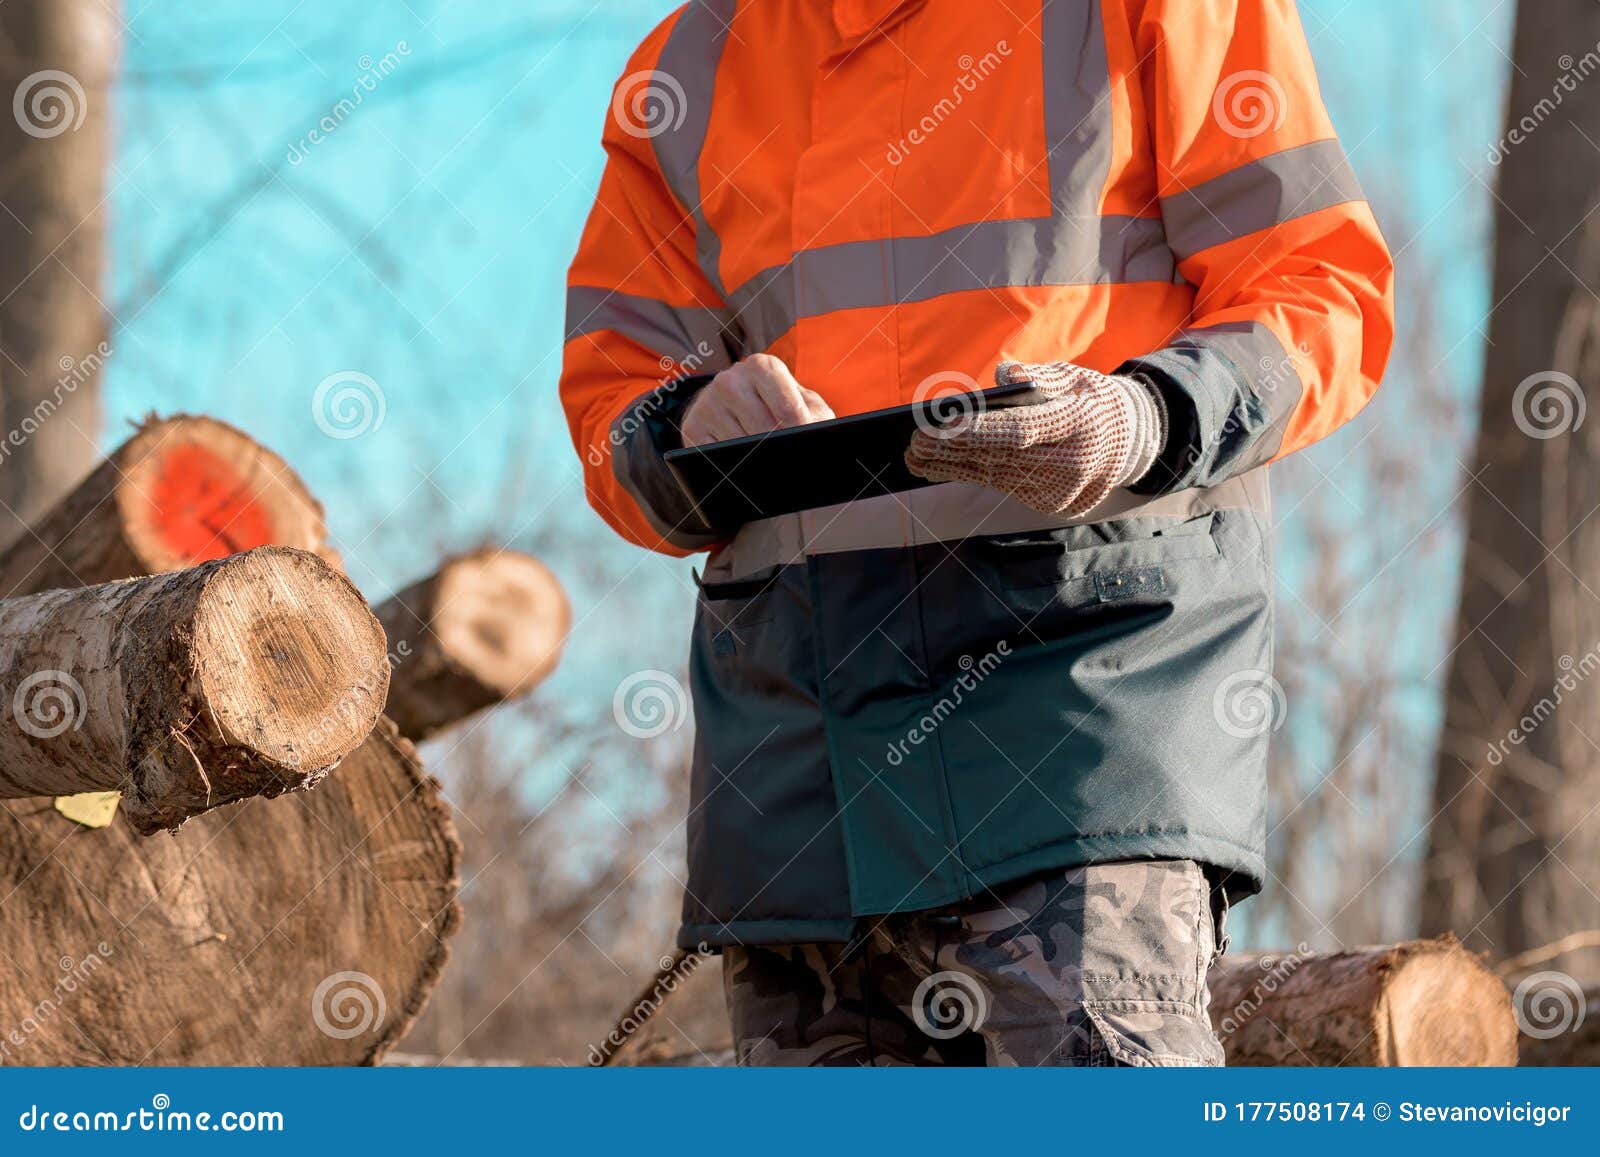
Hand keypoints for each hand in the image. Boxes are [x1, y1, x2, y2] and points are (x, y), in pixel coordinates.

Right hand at [680, 354, 834, 446]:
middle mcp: (729, 380)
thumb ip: (813, 417)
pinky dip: (734, 464)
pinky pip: (717, 456)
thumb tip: (809, 437)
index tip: (805, 446)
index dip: (800, 435)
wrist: (736, 405)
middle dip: (780, 448)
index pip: (788, 411)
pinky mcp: (692, 428)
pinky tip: (742, 458)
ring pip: (740, 446)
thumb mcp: (804, 405)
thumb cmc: (780, 406)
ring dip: (757, 459)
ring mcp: (707, 404)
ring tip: (765, 455)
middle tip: (788, 457)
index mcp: (761, 366)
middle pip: (764, 431)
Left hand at [904, 360, 1165, 515]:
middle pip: (1002, 457)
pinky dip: (969, 476)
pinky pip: (1003, 487)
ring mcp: (1062, 490)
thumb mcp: (1073, 376)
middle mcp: (1072, 464)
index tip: (943, 425)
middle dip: (954, 450)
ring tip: (914, 456)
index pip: (1024, 430)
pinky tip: (938, 467)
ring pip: (996, 477)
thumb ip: (1038, 375)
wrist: (1132, 442)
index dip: (981, 430)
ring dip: (951, 467)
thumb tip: (1004, 372)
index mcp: (1080, 424)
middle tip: (914, 441)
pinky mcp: (1051, 505)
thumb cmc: (1091, 399)